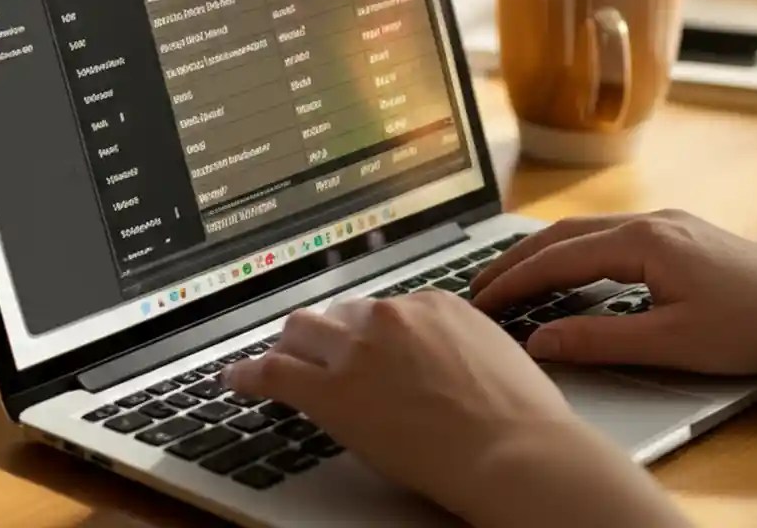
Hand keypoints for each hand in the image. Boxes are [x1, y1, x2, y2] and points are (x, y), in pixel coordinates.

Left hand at [222, 291, 685, 527]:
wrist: (513, 451)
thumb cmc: (520, 417)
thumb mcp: (495, 354)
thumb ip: (459, 342)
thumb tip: (448, 352)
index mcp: (433, 304)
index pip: (384, 309)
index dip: (370, 333)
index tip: (364, 346)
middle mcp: (391, 317)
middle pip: (339, 313)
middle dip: (329, 334)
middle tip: (320, 354)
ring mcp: (357, 351)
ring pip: (301, 332)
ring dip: (291, 347)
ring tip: (279, 361)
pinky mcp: (330, 392)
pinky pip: (272, 373)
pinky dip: (249, 375)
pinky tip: (237, 379)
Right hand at [471, 210, 756, 375]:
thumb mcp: (672, 343)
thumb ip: (600, 340)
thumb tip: (541, 339)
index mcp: (643, 241)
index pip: (557, 258)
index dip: (513, 281)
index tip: (479, 302)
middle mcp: (652, 221)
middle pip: (564, 234)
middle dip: (517, 259)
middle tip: (478, 285)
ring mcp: (671, 225)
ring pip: (589, 232)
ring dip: (546, 255)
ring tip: (514, 279)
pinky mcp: (685, 238)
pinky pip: (613, 238)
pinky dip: (578, 254)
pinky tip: (573, 275)